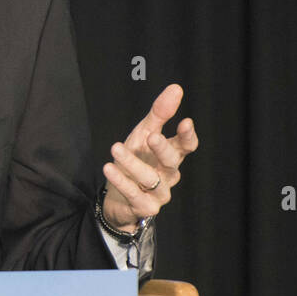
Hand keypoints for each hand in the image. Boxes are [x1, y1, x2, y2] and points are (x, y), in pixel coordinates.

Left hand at [101, 84, 198, 232]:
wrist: (116, 198)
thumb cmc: (135, 161)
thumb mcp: (143, 134)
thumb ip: (159, 114)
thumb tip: (176, 88)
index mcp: (172, 155)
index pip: (186, 146)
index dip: (187, 136)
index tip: (185, 122)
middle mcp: (169, 175)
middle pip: (172, 161)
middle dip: (162, 148)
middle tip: (151, 136)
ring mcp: (159, 193)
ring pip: (150, 178)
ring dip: (132, 163)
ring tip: (115, 148)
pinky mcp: (145, 207)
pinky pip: (135, 194)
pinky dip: (122, 181)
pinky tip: (109, 167)